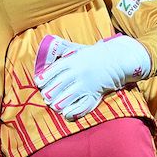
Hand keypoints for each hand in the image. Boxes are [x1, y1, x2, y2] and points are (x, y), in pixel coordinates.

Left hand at [34, 34, 151, 120]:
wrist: (116, 60)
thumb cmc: (93, 55)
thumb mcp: (77, 49)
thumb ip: (62, 48)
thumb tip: (47, 43)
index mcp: (71, 61)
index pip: (52, 71)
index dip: (44, 79)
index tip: (39, 83)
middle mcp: (77, 73)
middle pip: (57, 86)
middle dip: (49, 93)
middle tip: (47, 96)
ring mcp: (85, 85)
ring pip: (66, 98)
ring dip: (58, 103)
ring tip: (55, 105)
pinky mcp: (93, 95)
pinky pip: (81, 106)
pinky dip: (72, 112)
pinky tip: (65, 113)